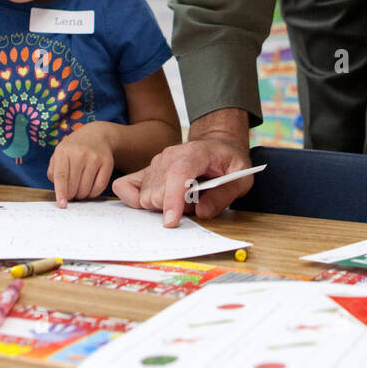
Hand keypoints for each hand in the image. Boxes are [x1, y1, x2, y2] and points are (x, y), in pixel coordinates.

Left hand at [48, 123, 116, 206]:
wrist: (96, 135)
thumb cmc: (74, 148)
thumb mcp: (59, 153)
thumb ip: (53, 171)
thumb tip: (59, 190)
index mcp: (64, 151)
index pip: (61, 176)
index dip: (61, 192)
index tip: (62, 205)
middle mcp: (80, 153)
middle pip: (73, 186)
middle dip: (71, 195)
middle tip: (70, 194)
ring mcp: (94, 158)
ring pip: (86, 189)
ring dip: (81, 195)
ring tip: (79, 190)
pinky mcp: (107, 163)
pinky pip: (99, 187)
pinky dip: (93, 194)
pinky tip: (89, 190)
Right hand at [113, 135, 252, 227]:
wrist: (217, 145)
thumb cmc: (228, 162)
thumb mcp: (242, 177)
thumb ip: (225, 194)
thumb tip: (201, 212)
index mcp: (196, 152)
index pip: (178, 174)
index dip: (172, 199)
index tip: (171, 222)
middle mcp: (170, 155)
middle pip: (157, 192)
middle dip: (175, 208)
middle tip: (195, 203)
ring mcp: (156, 162)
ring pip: (144, 196)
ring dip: (162, 206)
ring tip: (183, 198)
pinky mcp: (147, 170)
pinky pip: (125, 186)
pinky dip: (134, 199)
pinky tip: (155, 200)